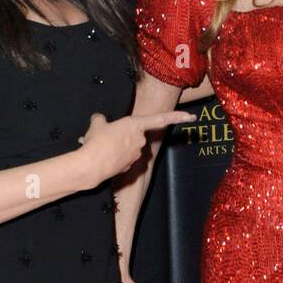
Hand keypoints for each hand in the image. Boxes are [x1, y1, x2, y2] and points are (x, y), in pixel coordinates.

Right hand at [77, 109, 194, 185]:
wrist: (91, 166)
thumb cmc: (96, 142)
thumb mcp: (96, 124)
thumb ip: (101, 120)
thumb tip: (100, 120)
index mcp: (134, 125)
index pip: (160, 119)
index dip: (177, 116)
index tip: (191, 116)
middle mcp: (140, 140)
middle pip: (134, 134)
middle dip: (121, 135)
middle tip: (105, 136)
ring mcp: (136, 154)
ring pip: (127, 147)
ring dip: (116, 146)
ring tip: (100, 147)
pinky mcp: (130, 166)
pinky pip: (123, 158)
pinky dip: (114, 157)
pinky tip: (102, 156)